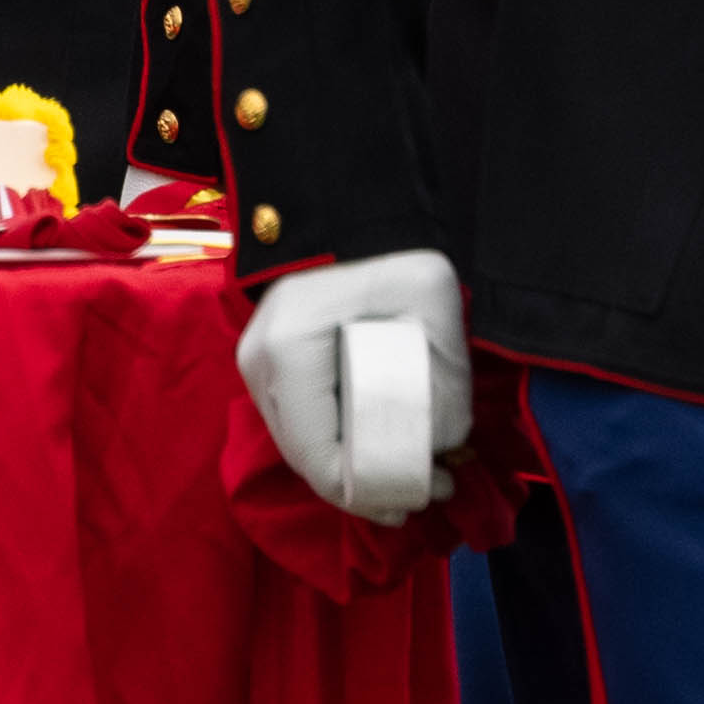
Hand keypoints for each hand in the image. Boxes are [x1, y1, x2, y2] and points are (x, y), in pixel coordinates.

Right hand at [236, 249, 470, 525]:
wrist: (361, 209)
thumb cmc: (396, 250)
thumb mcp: (435, 308)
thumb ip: (447, 384)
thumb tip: (445, 448)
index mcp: (289, 353)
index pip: (317, 456)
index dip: (370, 491)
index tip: (423, 494)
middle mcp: (259, 362)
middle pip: (306, 458)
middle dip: (366, 486)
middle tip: (427, 491)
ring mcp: (256, 361)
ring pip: (300, 443)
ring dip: (352, 467)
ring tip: (413, 475)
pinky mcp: (267, 360)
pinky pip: (298, 420)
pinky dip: (337, 441)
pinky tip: (377, 447)